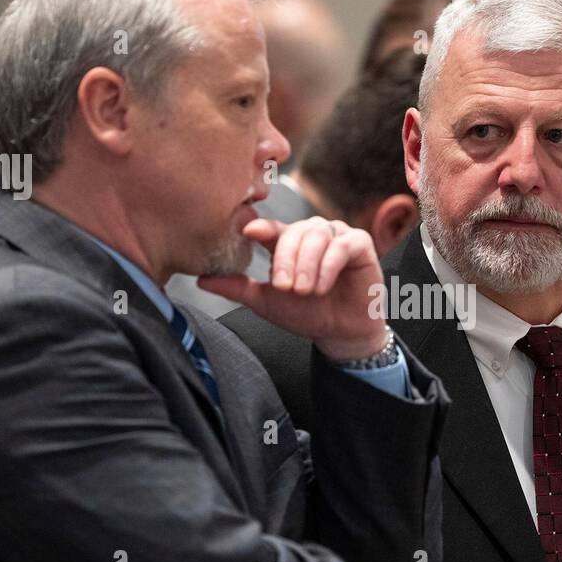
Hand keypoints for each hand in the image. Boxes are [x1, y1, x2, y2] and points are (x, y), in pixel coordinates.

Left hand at [197, 217, 387, 361]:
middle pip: (294, 231)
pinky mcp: (359, 244)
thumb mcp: (266, 301)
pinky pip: (342, 245)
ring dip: (307, 265)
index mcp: (288, 242)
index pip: (272, 228)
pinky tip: (322, 286)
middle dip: (286, 260)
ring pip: (316, 236)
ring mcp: (336, 236)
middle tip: (285, 287)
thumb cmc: (307, 314)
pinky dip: (329, 265)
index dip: (261, 228)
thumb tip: (202, 279)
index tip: (249, 233)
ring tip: (304, 291)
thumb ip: (237, 287)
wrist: (340, 333)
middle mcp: (312, 234)